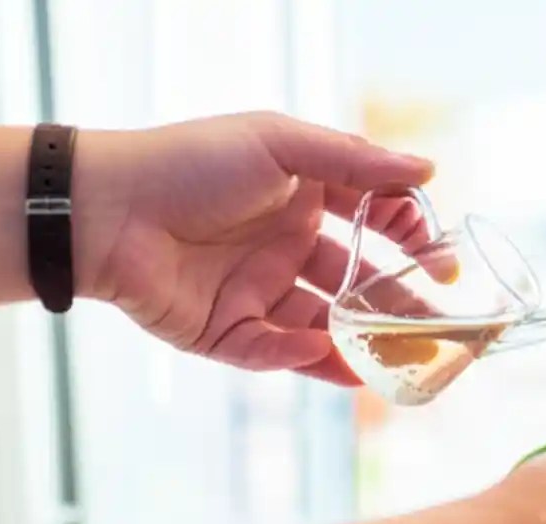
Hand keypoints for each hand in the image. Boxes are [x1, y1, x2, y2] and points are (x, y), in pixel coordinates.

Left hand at [72, 111, 433, 384]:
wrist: (104, 210)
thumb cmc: (189, 163)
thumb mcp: (279, 144)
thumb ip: (354, 160)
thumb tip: (428, 171)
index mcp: (302, 197)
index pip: (374, 220)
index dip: (411, 236)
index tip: (440, 257)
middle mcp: (285, 246)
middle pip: (358, 281)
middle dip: (401, 302)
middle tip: (441, 322)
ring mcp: (257, 292)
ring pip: (324, 325)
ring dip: (363, 341)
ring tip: (402, 357)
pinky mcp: (226, 333)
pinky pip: (274, 351)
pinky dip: (304, 357)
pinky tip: (335, 357)